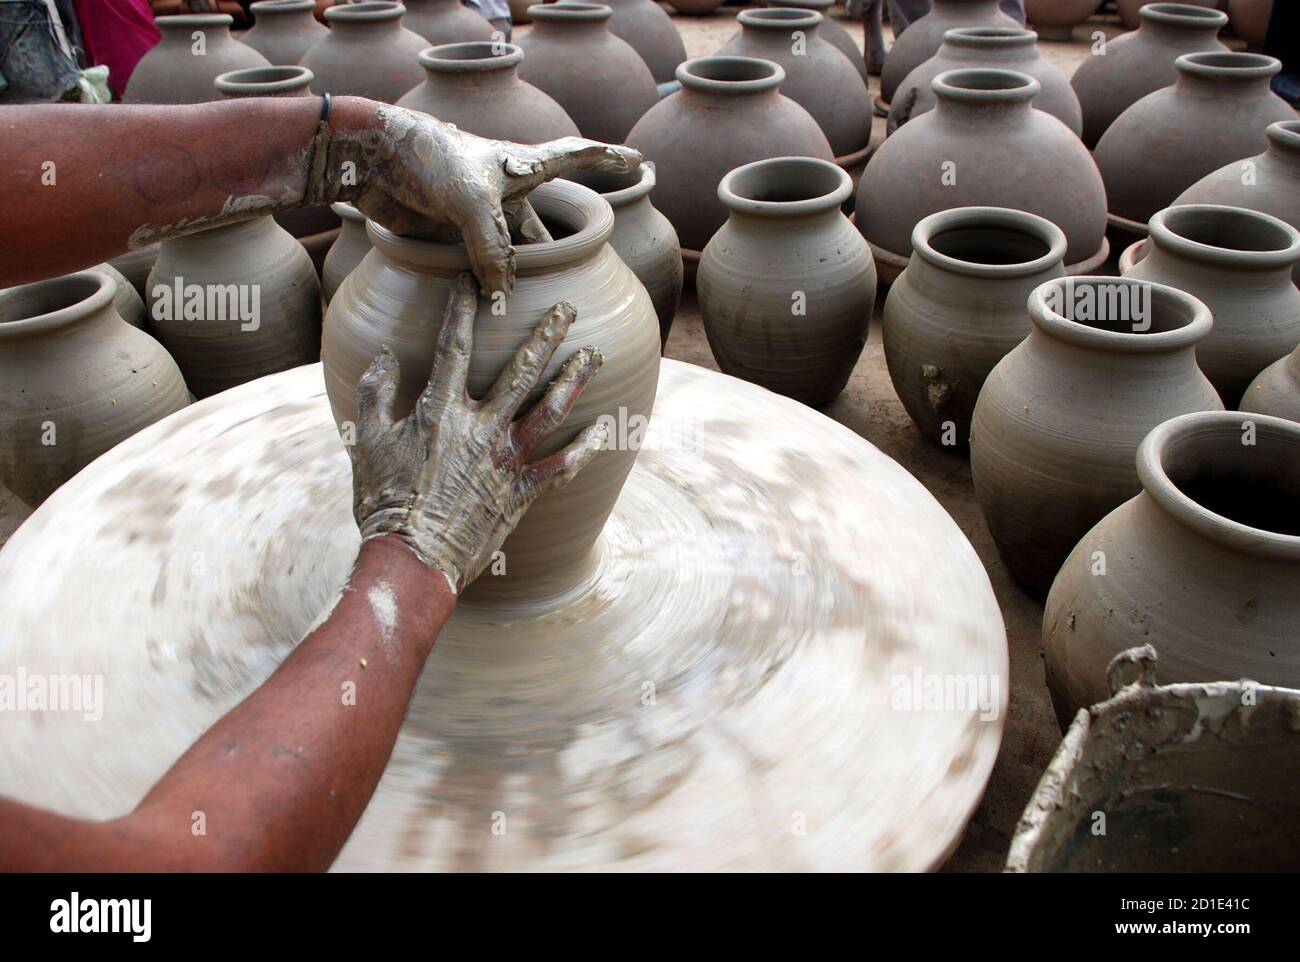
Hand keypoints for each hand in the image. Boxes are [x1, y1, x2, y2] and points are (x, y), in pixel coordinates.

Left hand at [321, 104, 640, 295]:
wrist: (370, 160)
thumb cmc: (427, 160)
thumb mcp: (471, 202)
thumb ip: (494, 250)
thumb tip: (502, 298)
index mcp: (522, 166)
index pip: (576, 156)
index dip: (609, 159)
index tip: (639, 160)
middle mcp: (506, 190)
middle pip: (549, 223)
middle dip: (567, 247)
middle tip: (589, 267)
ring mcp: (480, 215)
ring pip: (514, 253)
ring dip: (523, 277)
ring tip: (545, 305)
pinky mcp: (452, 235)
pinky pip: (480, 266)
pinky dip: (488, 286)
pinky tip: (494, 308)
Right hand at [347, 274, 607, 592]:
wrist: (411, 558)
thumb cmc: (384, 501)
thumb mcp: (365, 442)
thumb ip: (375, 393)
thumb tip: (386, 357)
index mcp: (440, 410)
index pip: (454, 347)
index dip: (463, 310)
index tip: (472, 281)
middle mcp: (481, 427)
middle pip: (521, 369)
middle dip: (547, 334)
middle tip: (568, 309)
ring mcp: (505, 459)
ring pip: (549, 409)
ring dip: (574, 379)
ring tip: (593, 357)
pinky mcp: (520, 492)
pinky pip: (560, 466)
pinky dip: (583, 448)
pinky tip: (600, 430)